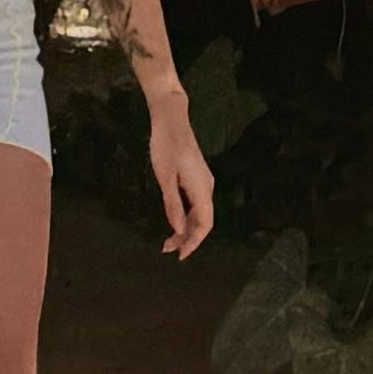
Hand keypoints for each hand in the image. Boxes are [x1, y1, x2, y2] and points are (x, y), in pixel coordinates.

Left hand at [144, 82, 214, 263]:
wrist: (170, 118)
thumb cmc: (165, 145)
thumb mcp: (165, 177)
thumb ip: (173, 204)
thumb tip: (179, 231)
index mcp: (202, 189)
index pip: (205, 224)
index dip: (194, 242)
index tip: (180, 255)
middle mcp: (207, 187)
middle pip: (203, 221)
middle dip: (188, 238)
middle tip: (167, 249)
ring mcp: (203, 181)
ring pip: (199, 213)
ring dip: (186, 228)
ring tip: (168, 240)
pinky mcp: (196, 176)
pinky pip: (196, 203)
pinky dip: (186, 216)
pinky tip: (174, 220)